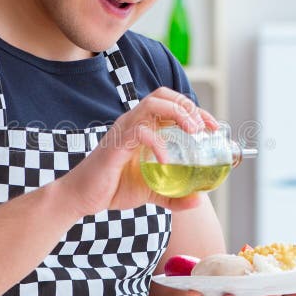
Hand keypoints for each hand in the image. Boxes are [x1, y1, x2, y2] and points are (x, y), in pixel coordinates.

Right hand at [59, 87, 217, 215]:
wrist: (81, 197)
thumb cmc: (113, 188)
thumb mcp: (151, 192)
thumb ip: (174, 195)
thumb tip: (198, 200)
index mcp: (142, 127)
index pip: (171, 104)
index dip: (194, 110)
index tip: (213, 127)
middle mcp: (133, 123)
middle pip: (163, 95)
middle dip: (189, 106)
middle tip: (205, 127)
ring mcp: (123, 131)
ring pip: (152, 105)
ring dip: (178, 113)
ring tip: (194, 131)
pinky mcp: (115, 144)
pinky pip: (139, 132)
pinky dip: (157, 143)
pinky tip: (165, 160)